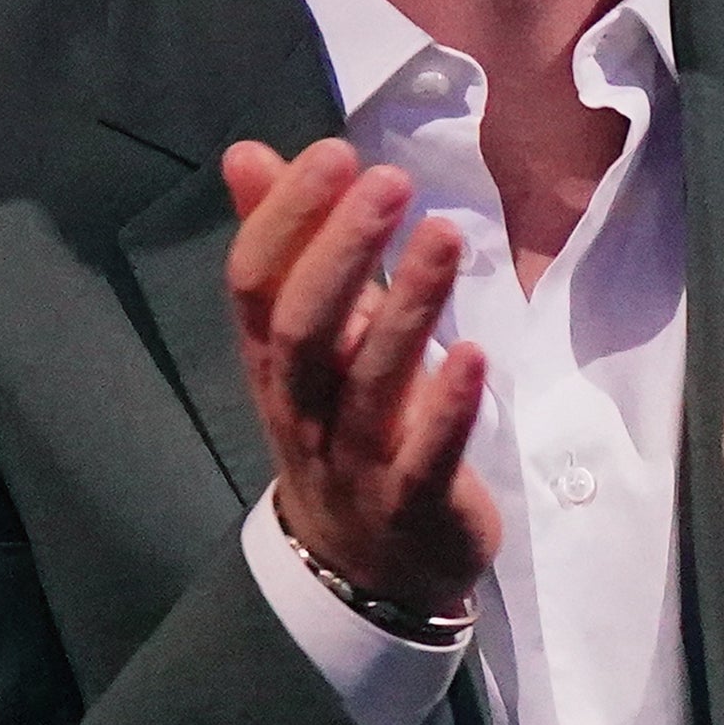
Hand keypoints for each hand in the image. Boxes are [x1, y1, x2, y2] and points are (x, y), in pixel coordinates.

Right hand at [220, 139, 498, 624]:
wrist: (366, 571)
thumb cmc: (340, 428)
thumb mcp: (305, 339)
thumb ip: (286, 246)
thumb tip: (248, 153)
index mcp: (272, 362)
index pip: (254, 284)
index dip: (287, 219)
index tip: (334, 153)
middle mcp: (302, 407)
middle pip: (303, 328)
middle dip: (341, 251)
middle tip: (388, 181)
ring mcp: (355, 460)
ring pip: (368, 383)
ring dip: (406, 307)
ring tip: (442, 235)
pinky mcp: (415, 504)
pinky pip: (424, 459)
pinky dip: (446, 408)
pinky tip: (475, 354)